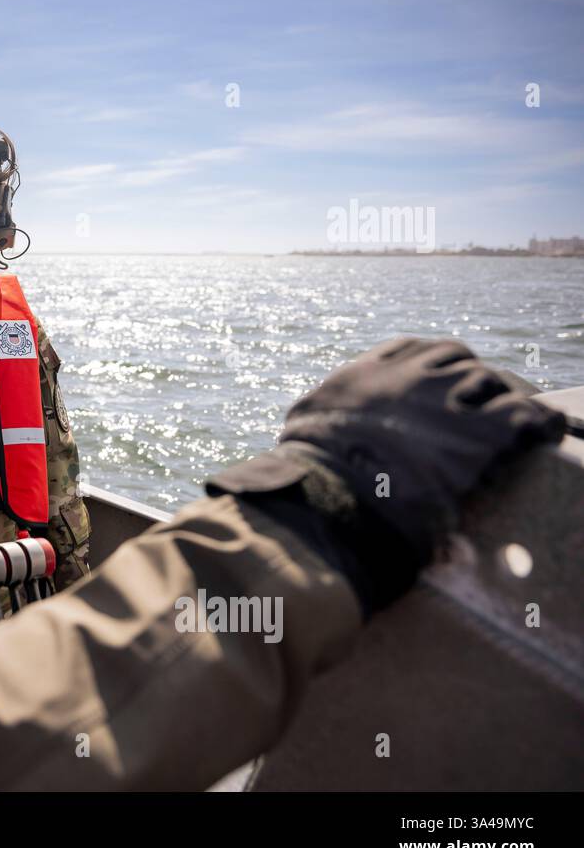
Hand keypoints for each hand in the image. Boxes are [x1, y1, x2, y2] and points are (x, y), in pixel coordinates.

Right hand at [209, 339, 563, 611]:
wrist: (329, 497)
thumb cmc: (308, 473)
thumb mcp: (304, 425)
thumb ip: (320, 416)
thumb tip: (302, 431)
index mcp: (369, 372)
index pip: (414, 350)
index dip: (433, 366)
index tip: (441, 383)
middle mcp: (411, 373)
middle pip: (457, 360)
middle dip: (472, 381)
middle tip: (480, 408)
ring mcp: (448, 397)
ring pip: (492, 382)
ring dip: (501, 402)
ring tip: (512, 424)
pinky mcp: (482, 430)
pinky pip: (527, 414)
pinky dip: (540, 423)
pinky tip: (546, 432)